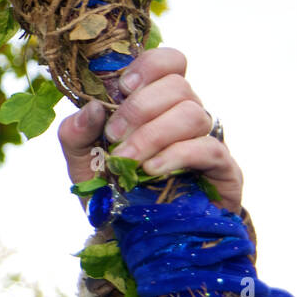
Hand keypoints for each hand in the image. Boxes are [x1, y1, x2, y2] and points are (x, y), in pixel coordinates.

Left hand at [57, 46, 242, 214]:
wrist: (130, 235)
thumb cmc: (109, 189)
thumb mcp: (80, 161)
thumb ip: (75, 133)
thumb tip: (91, 108)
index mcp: (154, 102)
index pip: (169, 61)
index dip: (149, 65)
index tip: (121, 87)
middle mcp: (183, 115)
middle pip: (179, 85)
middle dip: (140, 108)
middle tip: (114, 136)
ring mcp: (205, 140)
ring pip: (193, 113)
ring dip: (153, 135)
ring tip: (127, 160)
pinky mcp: (222, 169)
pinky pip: (208, 148)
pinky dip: (175, 155)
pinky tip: (151, 170)